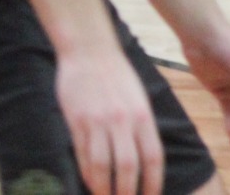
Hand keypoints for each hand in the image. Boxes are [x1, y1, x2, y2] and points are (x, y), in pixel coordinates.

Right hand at [55, 46, 164, 194]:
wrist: (88, 50)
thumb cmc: (117, 74)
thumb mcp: (139, 99)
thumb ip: (141, 128)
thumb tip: (142, 161)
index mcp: (142, 116)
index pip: (152, 159)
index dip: (153, 184)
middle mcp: (121, 121)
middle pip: (127, 166)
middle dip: (127, 191)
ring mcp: (96, 120)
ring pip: (101, 163)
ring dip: (104, 187)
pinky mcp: (76, 119)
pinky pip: (81, 152)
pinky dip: (86, 171)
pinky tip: (90, 181)